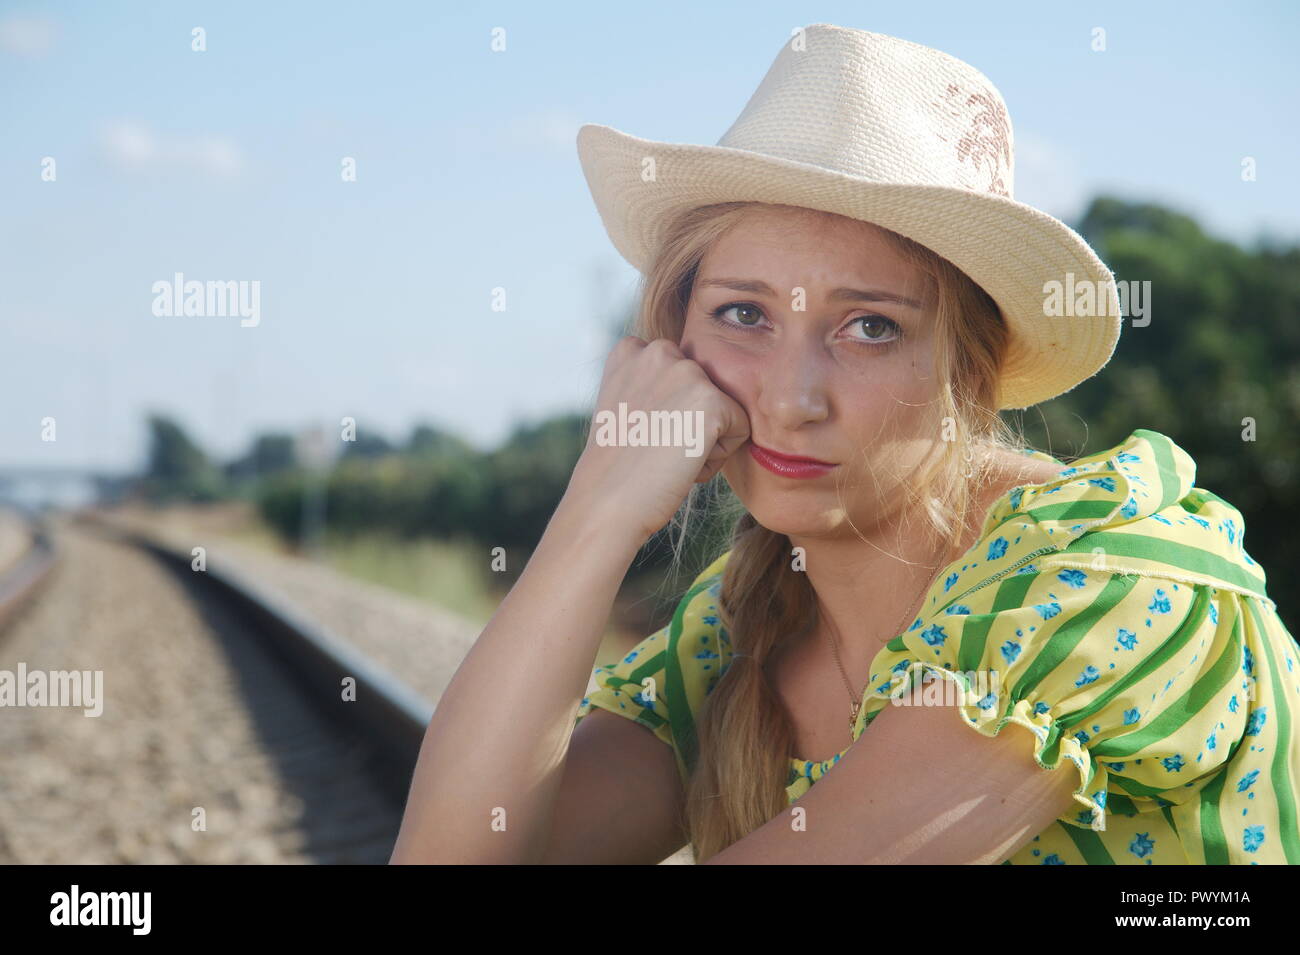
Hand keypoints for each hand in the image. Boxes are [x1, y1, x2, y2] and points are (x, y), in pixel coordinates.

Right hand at [566, 336, 750, 546]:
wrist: (606, 501)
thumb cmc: (615, 467)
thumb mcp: (624, 404)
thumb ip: (652, 382)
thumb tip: (690, 390)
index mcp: (632, 348)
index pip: (681, 374)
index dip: (667, 410)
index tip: (640, 432)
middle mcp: (659, 350)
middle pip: (706, 388)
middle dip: (689, 421)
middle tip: (654, 447)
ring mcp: (686, 372)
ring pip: (725, 408)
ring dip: (704, 437)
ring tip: (666, 454)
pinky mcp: (712, 400)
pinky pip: (740, 430)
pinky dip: (716, 456)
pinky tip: (681, 464)